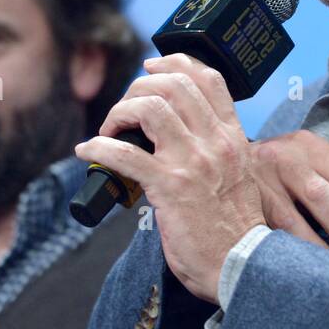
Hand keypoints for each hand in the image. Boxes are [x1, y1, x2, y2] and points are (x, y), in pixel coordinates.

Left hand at [74, 53, 262, 303]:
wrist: (240, 265)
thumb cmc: (233, 229)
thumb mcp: (239, 177)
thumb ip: (218, 153)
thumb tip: (181, 140)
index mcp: (233, 138)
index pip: (209, 79)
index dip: (176, 62)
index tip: (152, 66)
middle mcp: (216, 143)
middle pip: (174, 84)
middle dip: (139, 88)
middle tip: (123, 110)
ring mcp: (194, 162)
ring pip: (151, 107)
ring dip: (120, 112)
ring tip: (109, 131)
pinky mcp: (170, 187)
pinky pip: (125, 154)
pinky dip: (98, 148)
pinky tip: (88, 152)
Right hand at [251, 129, 328, 260]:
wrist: (217, 155)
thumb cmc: (277, 166)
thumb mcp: (303, 158)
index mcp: (306, 146)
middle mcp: (282, 160)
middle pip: (321, 196)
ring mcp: (258, 185)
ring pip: (292, 223)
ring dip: (318, 249)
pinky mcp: (239, 210)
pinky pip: (269, 237)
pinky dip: (287, 254)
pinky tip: (302, 270)